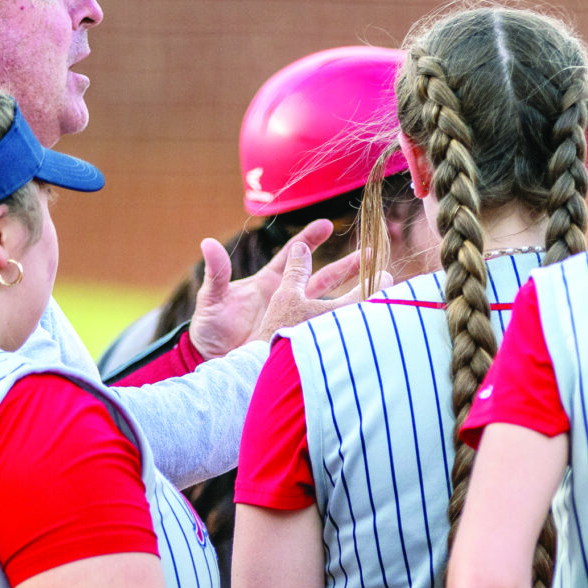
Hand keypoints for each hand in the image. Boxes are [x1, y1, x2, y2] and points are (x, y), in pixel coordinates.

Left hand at [187, 221, 365, 357]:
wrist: (215, 362)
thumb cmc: (210, 329)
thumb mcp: (212, 300)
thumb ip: (217, 273)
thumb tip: (208, 243)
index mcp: (270, 282)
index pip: (294, 256)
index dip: (310, 240)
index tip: (327, 225)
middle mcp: (288, 298)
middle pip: (324, 277)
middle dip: (348, 266)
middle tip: (372, 254)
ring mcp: (296, 319)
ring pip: (331, 303)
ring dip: (354, 293)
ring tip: (380, 284)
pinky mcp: (299, 338)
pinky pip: (324, 329)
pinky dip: (342, 324)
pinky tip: (362, 321)